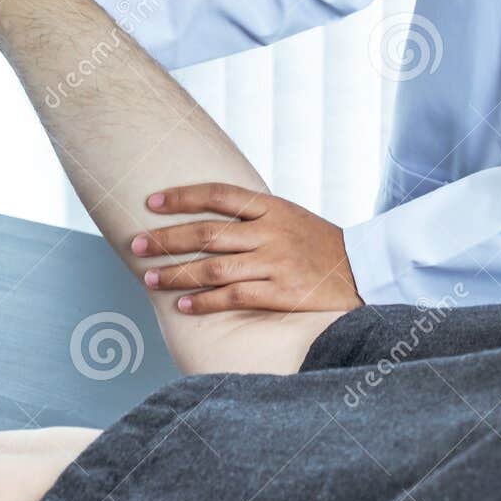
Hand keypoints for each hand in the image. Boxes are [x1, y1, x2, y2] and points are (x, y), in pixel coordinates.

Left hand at [131, 184, 364, 313]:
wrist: (363, 272)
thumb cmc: (318, 245)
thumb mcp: (289, 216)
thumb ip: (252, 215)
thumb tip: (202, 217)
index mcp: (271, 207)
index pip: (218, 195)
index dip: (181, 197)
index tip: (150, 202)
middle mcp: (271, 232)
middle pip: (207, 233)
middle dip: (166, 239)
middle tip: (137, 244)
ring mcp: (276, 263)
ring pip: (214, 267)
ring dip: (177, 274)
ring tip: (150, 279)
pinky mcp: (282, 293)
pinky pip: (234, 296)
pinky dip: (205, 301)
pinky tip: (183, 306)